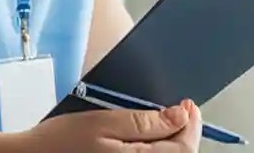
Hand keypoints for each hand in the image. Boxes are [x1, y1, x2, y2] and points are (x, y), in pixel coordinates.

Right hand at [14, 99, 201, 151]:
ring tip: (167, 121)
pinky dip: (156, 151)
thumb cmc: (60, 141)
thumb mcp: (105, 123)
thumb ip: (145, 123)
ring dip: (171, 143)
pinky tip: (149, 139)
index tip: (189, 105)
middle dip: (184, 133)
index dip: (192, 125)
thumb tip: (181, 115)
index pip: (185, 149)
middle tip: (182, 109)